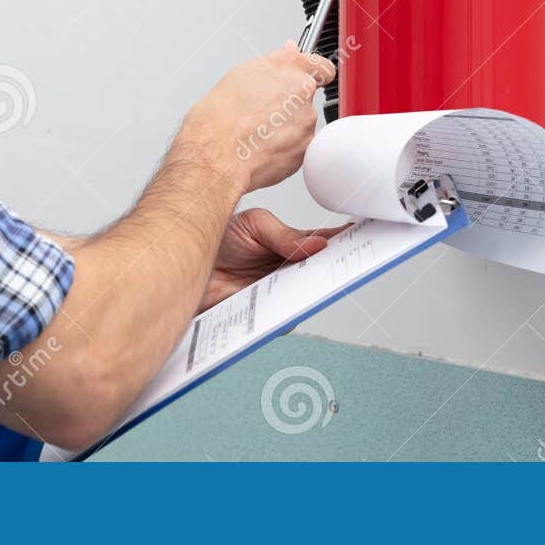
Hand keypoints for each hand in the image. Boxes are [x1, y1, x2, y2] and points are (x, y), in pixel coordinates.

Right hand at [179, 43, 336, 192]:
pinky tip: (264, 146)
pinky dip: (286, 146)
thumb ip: (273, 65)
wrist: (218, 154)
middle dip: (291, 103)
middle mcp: (302, 89)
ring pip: (302, 122)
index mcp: (287, 66)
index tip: (311, 78)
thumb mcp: (239, 75)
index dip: (316, 74)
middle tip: (264, 112)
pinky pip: (299, 144)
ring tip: (259, 132)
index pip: (320, 65)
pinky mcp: (306, 146)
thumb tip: (288, 55)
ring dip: (288, 126)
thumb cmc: (220, 117)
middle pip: (307, 96)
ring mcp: (307, 119)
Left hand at [198, 208, 351, 311]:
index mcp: (288, 246)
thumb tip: (318, 245)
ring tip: (328, 281)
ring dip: (316, 291)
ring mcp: (273, 292)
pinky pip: (280, 319)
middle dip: (337, 269)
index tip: (364, 235)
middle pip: (319, 274)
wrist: (180, 258)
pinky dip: (289, 312)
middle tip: (353, 262)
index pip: (323, 245)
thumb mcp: (255, 225)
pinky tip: (295, 302)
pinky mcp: (258, 312)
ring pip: (303, 298)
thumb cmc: (215, 237)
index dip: (345, 242)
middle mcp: (284, 271)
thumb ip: (285, 237)